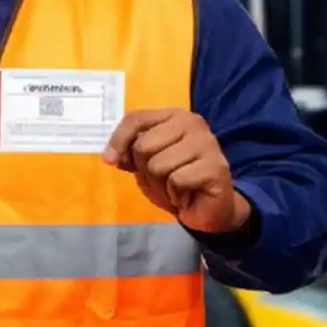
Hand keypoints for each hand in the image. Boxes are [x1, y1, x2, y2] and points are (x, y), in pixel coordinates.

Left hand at [103, 108, 251, 233]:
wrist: (208, 210)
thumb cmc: (176, 183)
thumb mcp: (146, 165)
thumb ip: (130, 153)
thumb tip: (112, 156)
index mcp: (175, 116)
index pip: (136, 118)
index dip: (118, 140)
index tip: (110, 160)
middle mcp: (193, 123)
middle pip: (144, 145)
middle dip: (145, 170)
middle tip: (163, 179)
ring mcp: (207, 144)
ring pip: (158, 165)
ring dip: (161, 185)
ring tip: (175, 188)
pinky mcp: (216, 167)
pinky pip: (177, 180)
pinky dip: (176, 194)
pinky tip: (187, 195)